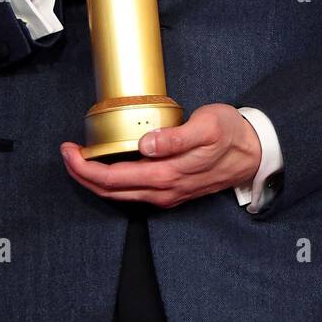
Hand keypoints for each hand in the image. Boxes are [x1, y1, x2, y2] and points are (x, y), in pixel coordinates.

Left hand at [60, 104, 261, 208]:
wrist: (255, 153)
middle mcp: (164, 191)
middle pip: (111, 191)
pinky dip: (114, 182)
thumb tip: (146, 145)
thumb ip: (176, 138)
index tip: (69, 151)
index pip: (115, 178)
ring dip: (96, 180)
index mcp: (168, 175)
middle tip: (65, 153)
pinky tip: (108, 167)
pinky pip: (134, 192)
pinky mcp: (172, 191)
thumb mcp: (208, 127)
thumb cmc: (231, 134)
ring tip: (79, 160)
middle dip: (83, 175)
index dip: (86, 167)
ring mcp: (167, 194)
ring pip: (120, 194)